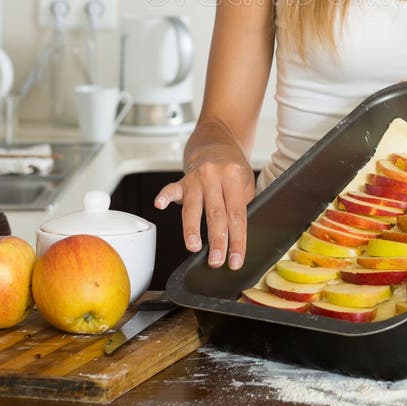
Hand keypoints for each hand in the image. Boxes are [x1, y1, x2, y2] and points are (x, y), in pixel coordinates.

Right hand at [154, 146, 255, 270]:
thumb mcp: (246, 181)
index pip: (237, 214)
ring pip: (193, 207)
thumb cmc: (233, 168)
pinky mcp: (181, 180)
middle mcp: (214, 176)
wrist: (216, 144)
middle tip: (216, 261)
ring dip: (192, 229)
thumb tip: (239, 237)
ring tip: (193, 246)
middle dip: (217, 240)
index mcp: (234, 176)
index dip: (237, 240)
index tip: (236, 260)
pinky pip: (171, 188)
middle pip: (216, 213)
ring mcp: (196, 178)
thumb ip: (244, 204)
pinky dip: (164, 196)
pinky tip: (159, 204)